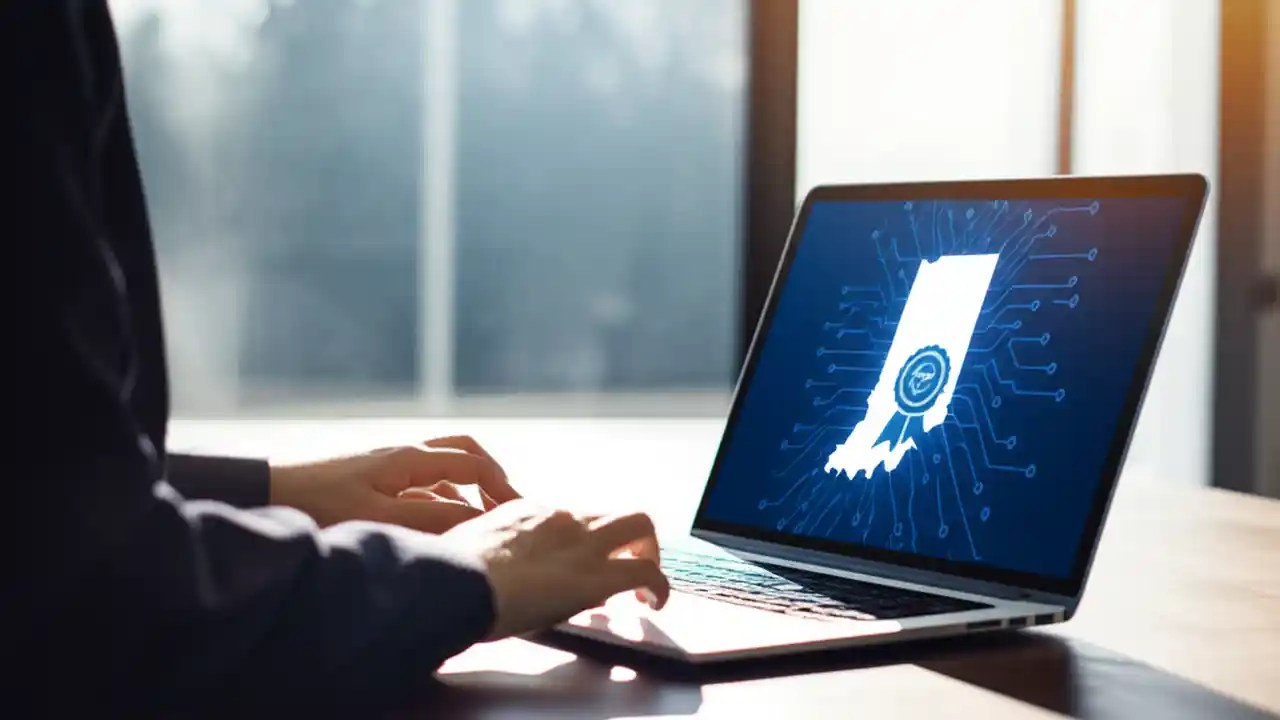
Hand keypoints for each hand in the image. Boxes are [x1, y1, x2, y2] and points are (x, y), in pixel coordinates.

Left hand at [269, 436, 519, 533]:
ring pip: (442, 467)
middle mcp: (403, 453)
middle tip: (507, 507)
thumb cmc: (319, 505)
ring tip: (477, 522)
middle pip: (463, 450)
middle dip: (491, 476)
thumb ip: (432, 518)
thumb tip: (477, 520)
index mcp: (410, 458)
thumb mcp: (380, 517)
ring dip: (466, 488)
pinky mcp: (370, 478)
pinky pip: (420, 480)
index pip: (475, 463)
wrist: (263, 491)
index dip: (502, 488)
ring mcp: (386, 463)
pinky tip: (435, 525)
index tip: (519, 515)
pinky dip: (440, 497)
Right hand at [442, 499, 669, 639]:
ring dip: (649, 553)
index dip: (583, 542)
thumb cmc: (451, 572)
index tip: (577, 563)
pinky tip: (654, 604)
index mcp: (529, 511)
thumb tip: (489, 568)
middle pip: (615, 511)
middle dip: (631, 537)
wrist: (457, 582)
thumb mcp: (468, 548)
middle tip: (628, 563)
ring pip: (639, 525)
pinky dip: (659, 587)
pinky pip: (646, 572)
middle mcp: (562, 518)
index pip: (573, 518)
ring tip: (645, 585)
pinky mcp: (597, 576)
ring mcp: (583, 543)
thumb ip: (488, 551)